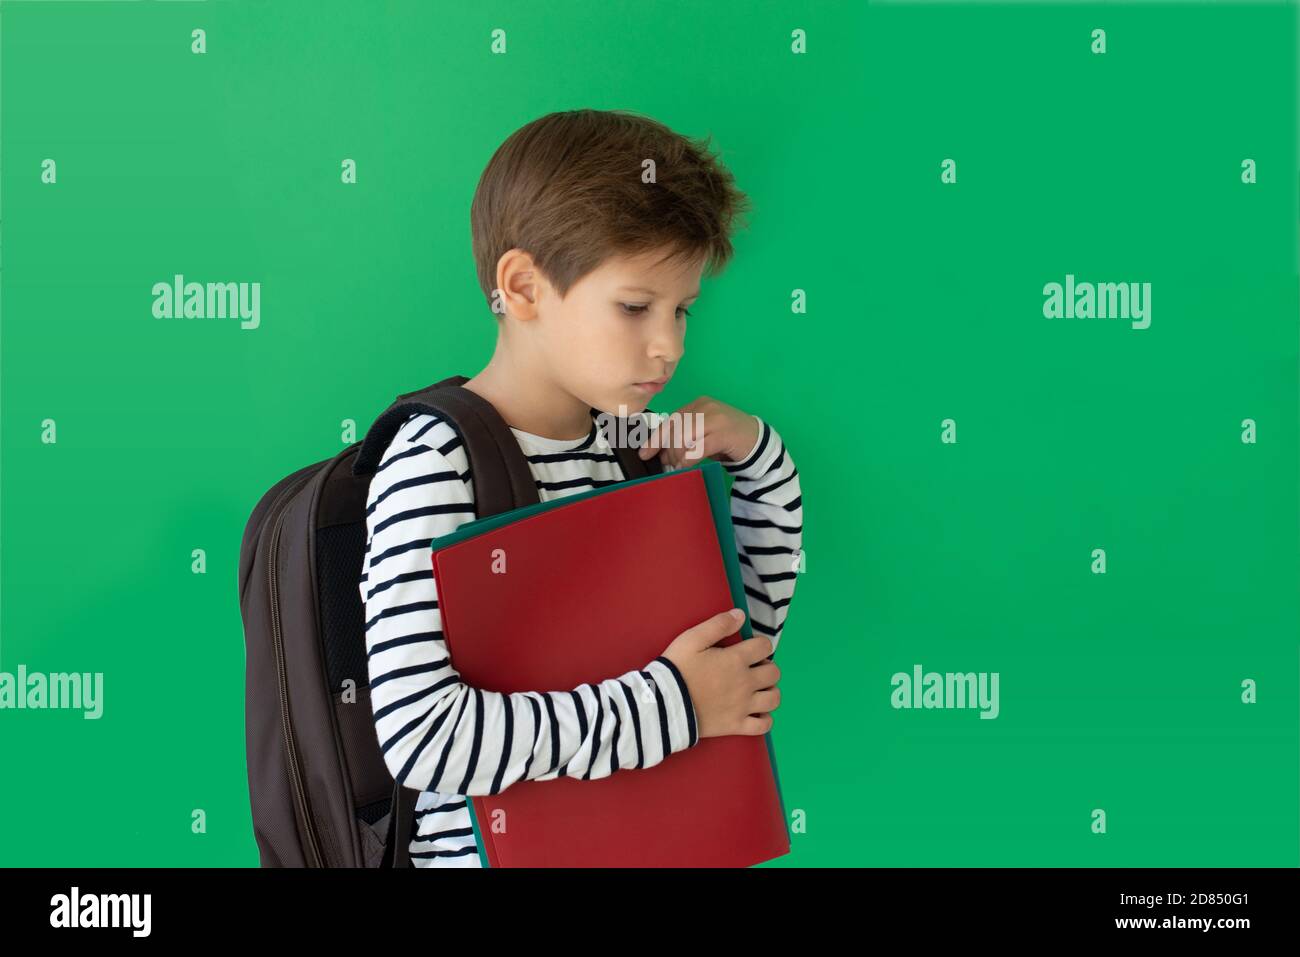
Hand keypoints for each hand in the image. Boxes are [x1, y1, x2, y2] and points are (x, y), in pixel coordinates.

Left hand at [636, 396, 760, 468]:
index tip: (644, 453)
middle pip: (676, 429)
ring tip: (678, 466)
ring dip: (677, 455)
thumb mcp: (703, 433)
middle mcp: (705, 407)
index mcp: (697, 404)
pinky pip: (699, 447)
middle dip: (667, 449)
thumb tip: (660, 452)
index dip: (656, 438)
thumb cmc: (727, 439)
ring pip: (685, 437)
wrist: (758, 440)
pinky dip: (689, 458)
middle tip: (667, 464)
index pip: (671, 420)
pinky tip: (686, 466)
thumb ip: (684, 437)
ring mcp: (715, 419)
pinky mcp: (724, 434)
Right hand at [660, 608, 780, 738]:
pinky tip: (756, 713)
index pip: (765, 647)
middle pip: (774, 673)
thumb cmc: (677, 669)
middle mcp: (745, 683)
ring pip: (774, 699)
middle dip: (766, 666)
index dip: (760, 644)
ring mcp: (743, 706)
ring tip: (757, 689)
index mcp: (736, 660)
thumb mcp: (692, 639)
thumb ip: (718, 624)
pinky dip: (765, 720)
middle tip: (753, 668)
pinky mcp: (736, 725)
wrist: (664, 703)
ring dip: (769, 691)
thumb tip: (740, 615)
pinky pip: (763, 726)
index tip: (749, 647)